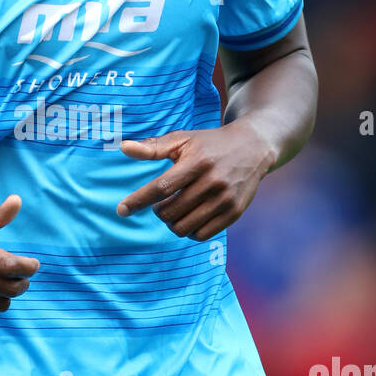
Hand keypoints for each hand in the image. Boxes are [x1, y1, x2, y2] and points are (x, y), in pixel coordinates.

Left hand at [116, 121, 275, 240]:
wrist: (253, 147)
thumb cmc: (210, 144)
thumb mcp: (183, 139)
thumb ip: (153, 147)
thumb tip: (123, 148)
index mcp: (197, 162)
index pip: (162, 187)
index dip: (139, 200)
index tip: (121, 210)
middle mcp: (213, 182)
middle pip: (170, 212)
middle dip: (158, 211)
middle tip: (161, 203)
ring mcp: (225, 199)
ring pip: (183, 227)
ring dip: (171, 223)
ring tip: (174, 210)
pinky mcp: (235, 213)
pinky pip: (201, 235)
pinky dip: (189, 231)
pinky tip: (189, 217)